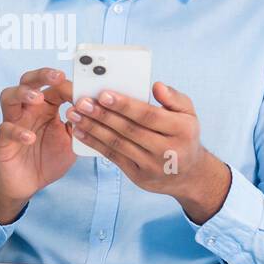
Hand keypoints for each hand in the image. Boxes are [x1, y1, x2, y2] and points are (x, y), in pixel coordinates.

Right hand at [0, 67, 74, 223]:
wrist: (29, 184)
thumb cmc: (48, 159)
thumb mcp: (71, 142)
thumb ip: (79, 126)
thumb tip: (90, 109)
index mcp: (46, 108)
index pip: (54, 87)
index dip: (67, 85)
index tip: (81, 88)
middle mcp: (27, 110)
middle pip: (27, 81)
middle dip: (41, 75)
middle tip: (57, 76)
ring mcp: (13, 123)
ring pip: (9, 97)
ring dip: (23, 93)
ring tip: (38, 99)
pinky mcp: (2, 141)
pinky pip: (5, 130)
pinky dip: (17, 132)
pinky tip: (30, 138)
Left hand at [68, 81, 231, 223]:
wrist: (189, 174)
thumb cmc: (184, 136)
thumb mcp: (188, 114)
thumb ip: (174, 97)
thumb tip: (156, 86)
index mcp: (182, 130)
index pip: (148, 115)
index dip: (125, 105)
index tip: (103, 94)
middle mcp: (168, 150)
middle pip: (129, 130)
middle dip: (102, 115)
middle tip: (82, 102)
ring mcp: (152, 166)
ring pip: (118, 144)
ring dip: (93, 128)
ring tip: (74, 114)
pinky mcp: (138, 176)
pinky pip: (113, 157)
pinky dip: (94, 144)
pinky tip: (80, 132)